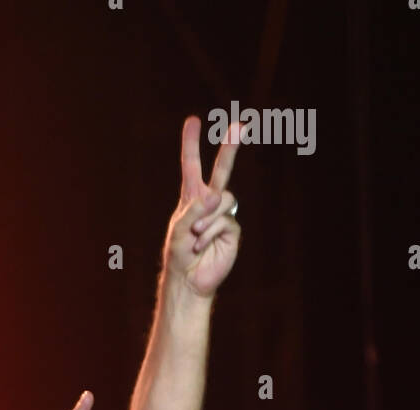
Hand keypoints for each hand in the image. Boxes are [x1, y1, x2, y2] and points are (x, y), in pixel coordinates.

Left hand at [163, 114, 240, 298]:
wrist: (189, 279)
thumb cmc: (179, 254)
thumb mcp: (179, 229)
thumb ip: (194, 209)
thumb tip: (216, 195)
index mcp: (191, 197)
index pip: (191, 166)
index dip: (191, 144)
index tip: (193, 121)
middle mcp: (209, 202)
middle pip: (222, 170)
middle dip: (230, 148)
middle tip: (240, 126)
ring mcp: (223, 214)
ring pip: (224, 199)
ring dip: (207, 218)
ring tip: (196, 236)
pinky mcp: (232, 229)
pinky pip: (225, 220)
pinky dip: (211, 232)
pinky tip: (203, 246)